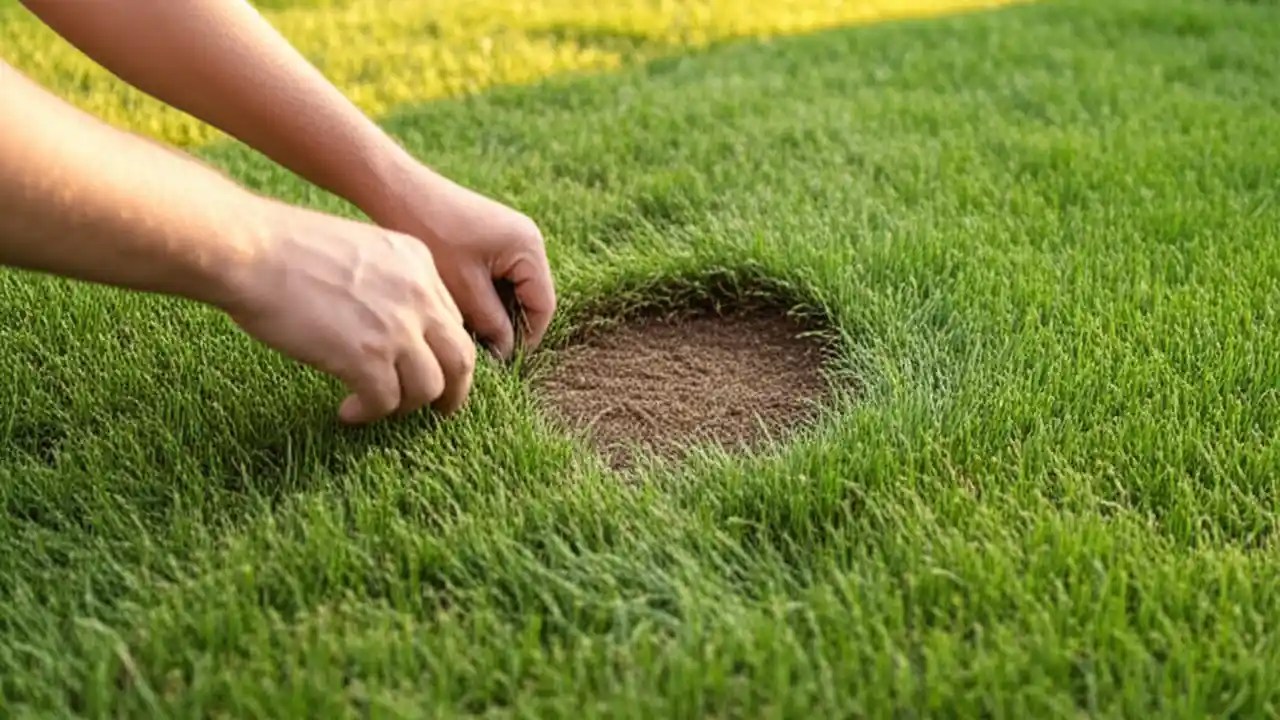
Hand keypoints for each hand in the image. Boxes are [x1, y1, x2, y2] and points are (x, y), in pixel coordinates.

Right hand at [223, 202, 476, 423]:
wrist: (249, 250)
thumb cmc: (285, 247)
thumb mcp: (359, 250)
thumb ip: (386, 282)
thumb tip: (386, 325)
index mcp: (419, 262)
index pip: (453, 319)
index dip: (442, 351)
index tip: (428, 368)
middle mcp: (419, 294)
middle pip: (460, 357)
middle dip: (453, 391)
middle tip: (438, 410)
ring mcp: (397, 327)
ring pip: (430, 387)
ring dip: (406, 406)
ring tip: (377, 408)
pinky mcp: (367, 357)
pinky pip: (387, 402)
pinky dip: (370, 413)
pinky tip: (348, 411)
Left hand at [366, 165, 556, 360]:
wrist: (399, 192)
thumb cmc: (432, 234)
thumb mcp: (464, 289)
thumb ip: (492, 324)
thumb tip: (505, 353)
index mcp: (529, 249)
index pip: (543, 306)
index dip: (527, 339)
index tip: (503, 363)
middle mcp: (528, 241)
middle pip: (530, 298)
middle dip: (510, 325)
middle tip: (483, 350)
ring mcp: (510, 238)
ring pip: (512, 290)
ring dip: (495, 312)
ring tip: (468, 330)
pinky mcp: (490, 239)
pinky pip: (498, 277)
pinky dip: (484, 296)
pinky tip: (460, 309)